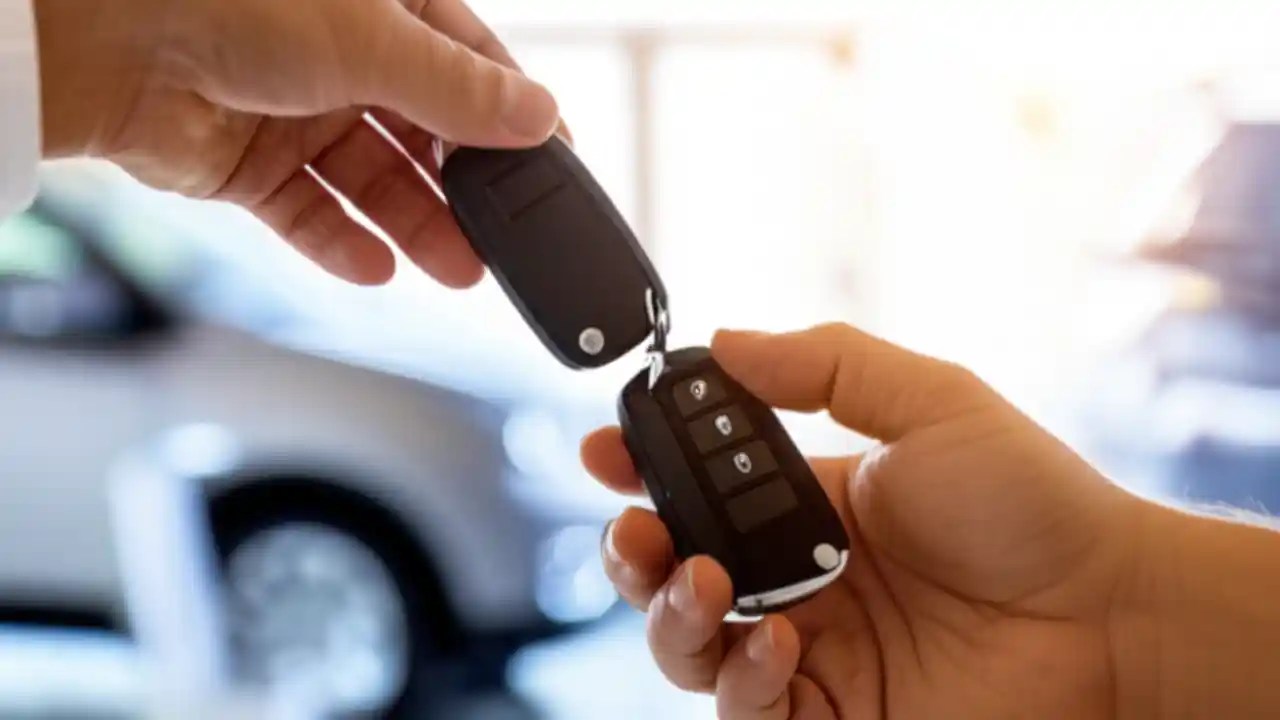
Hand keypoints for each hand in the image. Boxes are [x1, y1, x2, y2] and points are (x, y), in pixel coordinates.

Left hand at [34, 0, 562, 285]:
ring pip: (374, 182)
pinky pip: (309, 214)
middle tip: (505, 237)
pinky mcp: (249, 166)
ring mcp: (294, 112)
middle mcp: (341, 56)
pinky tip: (378, 268)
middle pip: (424, 134)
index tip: (553, 164)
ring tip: (458, 270)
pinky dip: (341, 243)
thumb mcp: (374, 42)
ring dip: (416, 226)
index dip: (512, 115)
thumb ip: (461, 92)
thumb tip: (542, 119)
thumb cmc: (232, 1)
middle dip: (463, 188)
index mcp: (383, 5)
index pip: (470, 63)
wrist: (102, 39)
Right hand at [581, 324, 1144, 718]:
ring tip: (702, 584)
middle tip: (637, 532)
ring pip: (690, 646)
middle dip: (634, 551)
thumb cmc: (1033, 507)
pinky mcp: (830, 715)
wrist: (1111, 616)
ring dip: (671, 614)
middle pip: (675, 570)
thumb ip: (826, 363)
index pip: (699, 485)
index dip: (642, 470)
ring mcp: (810, 650)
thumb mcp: (930, 402)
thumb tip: (727, 340)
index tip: (605, 451)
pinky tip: (778, 641)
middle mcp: (798, 576)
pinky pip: (746, 707)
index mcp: (810, 501)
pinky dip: (741, 678)